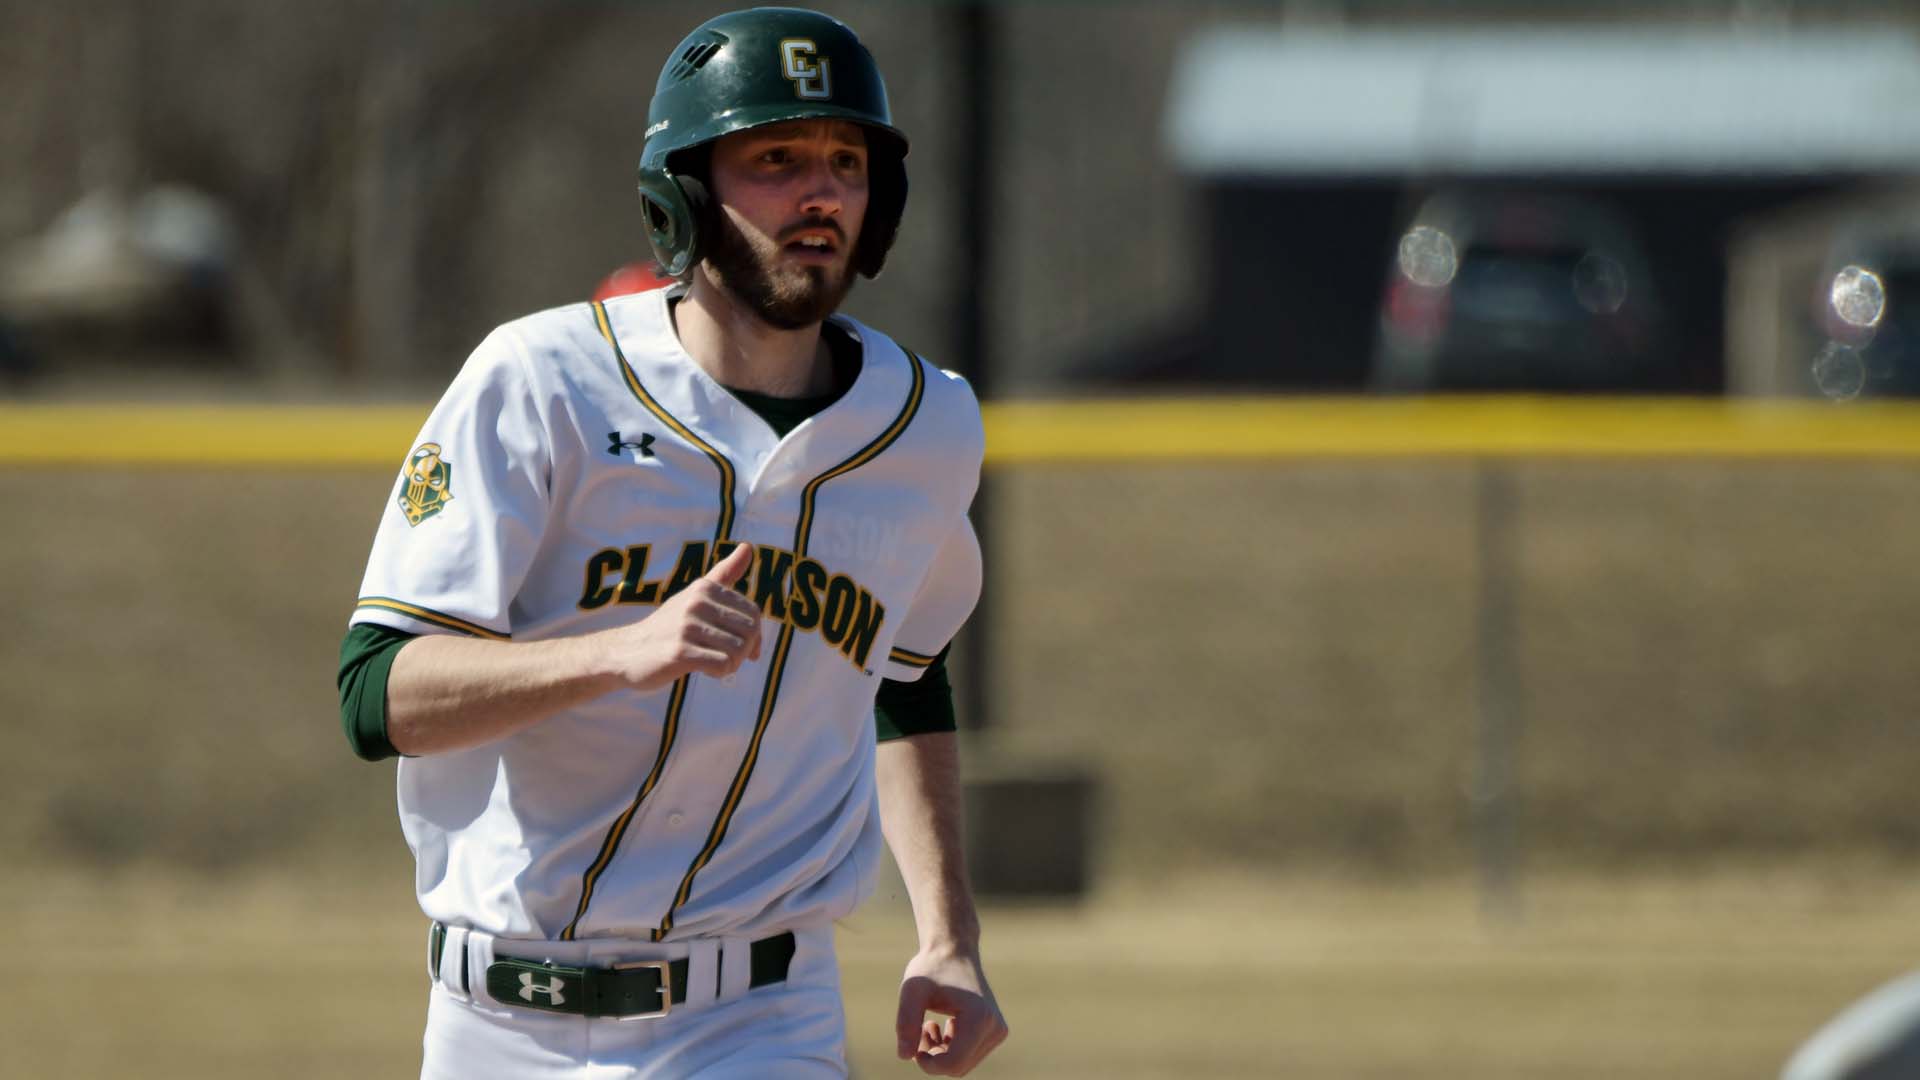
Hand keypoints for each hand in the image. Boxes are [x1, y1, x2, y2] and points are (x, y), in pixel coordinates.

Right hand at [600, 542, 762, 690]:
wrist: (626, 652)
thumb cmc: (668, 626)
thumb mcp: (694, 595)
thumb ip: (723, 573)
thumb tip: (748, 546)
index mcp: (704, 588)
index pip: (753, 613)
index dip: (754, 635)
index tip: (741, 647)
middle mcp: (697, 603)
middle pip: (750, 631)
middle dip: (744, 650)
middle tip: (725, 657)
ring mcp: (687, 627)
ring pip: (738, 650)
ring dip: (732, 664)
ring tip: (713, 663)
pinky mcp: (680, 652)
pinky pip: (723, 665)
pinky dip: (720, 673)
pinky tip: (704, 670)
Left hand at [894, 947, 1007, 1075]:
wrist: (954, 950)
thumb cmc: (931, 968)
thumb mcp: (912, 991)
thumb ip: (906, 1023)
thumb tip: (904, 1056)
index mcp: (979, 1018)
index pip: (953, 1063)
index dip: (928, 1064)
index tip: (911, 1048)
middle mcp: (995, 1027)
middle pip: (958, 1067)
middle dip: (933, 1058)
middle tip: (917, 1032)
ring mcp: (998, 1031)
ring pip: (962, 1065)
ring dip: (939, 1053)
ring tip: (926, 1027)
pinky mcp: (995, 1031)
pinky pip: (968, 1056)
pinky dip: (949, 1049)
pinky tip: (938, 1026)